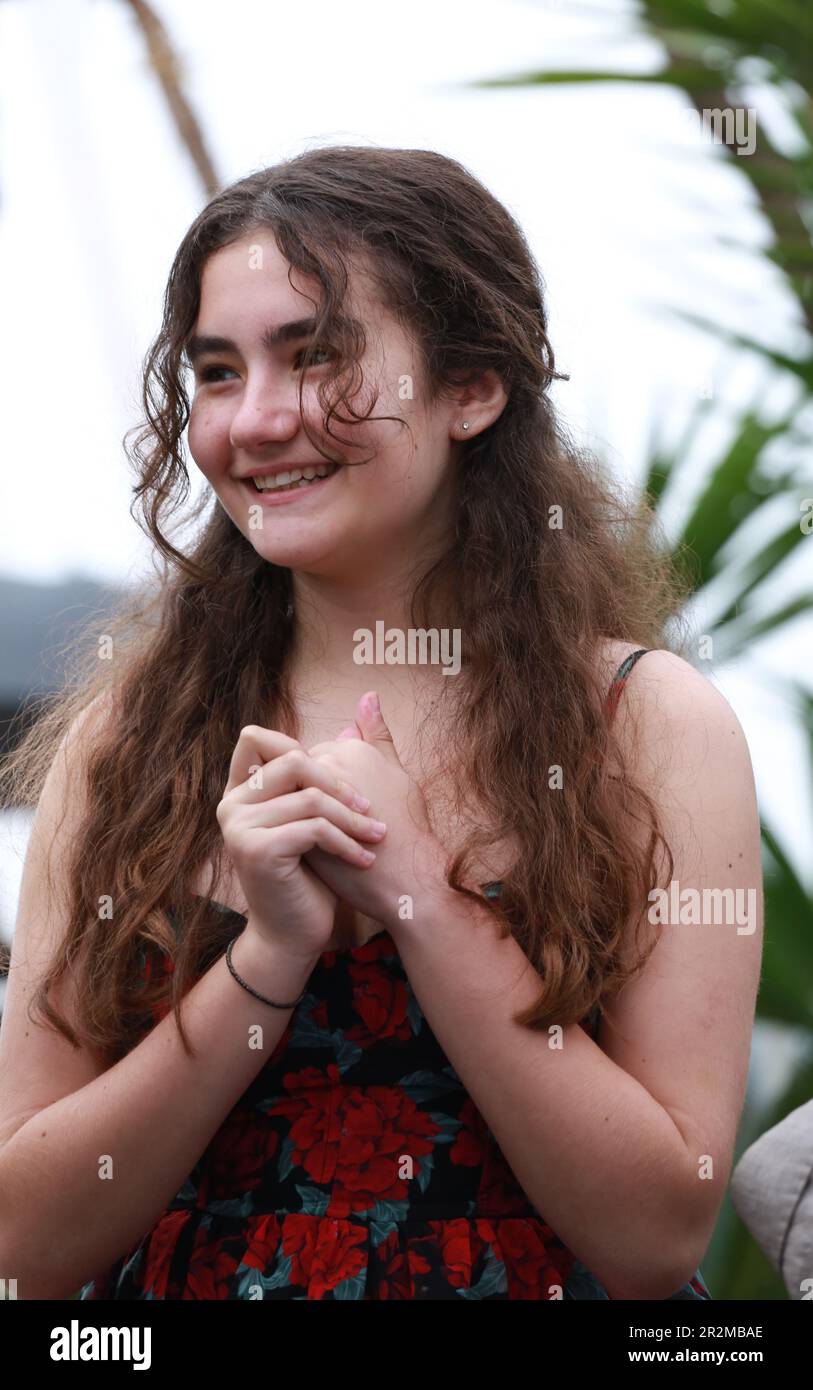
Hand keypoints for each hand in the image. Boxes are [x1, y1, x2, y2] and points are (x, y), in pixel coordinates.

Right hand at [215, 725, 387, 959]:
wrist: (293, 933)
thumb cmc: (310, 873)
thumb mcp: (314, 817)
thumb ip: (322, 775)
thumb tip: (354, 726)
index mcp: (239, 790)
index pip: (255, 738)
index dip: (299, 747)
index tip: (338, 780)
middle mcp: (230, 804)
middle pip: (293, 761)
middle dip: (340, 784)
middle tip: (370, 809)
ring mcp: (238, 826)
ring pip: (310, 797)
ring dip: (351, 819)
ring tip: (375, 836)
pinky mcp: (256, 850)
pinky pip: (313, 828)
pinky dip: (346, 842)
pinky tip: (364, 859)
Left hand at [302, 691, 448, 931]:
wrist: (407, 878)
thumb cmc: (408, 828)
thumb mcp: (397, 773)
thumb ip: (378, 735)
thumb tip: (367, 695)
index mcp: (352, 748)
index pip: (321, 756)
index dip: (328, 785)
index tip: (338, 808)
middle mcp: (329, 763)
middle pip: (302, 772)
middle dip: (309, 795)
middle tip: (329, 823)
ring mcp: (312, 793)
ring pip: (294, 794)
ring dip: (300, 811)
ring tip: (322, 837)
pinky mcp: (299, 823)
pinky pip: (287, 819)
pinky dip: (294, 829)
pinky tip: (313, 847)